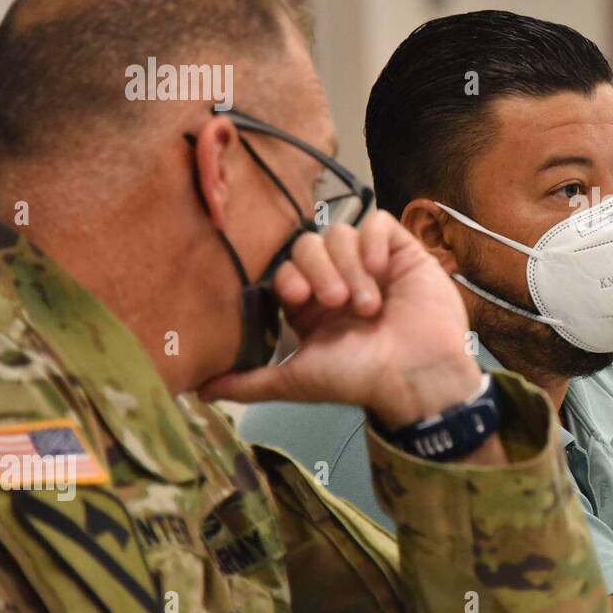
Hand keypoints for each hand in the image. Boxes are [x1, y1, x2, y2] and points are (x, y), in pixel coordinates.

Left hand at [199, 210, 480, 426]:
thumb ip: (250, 382)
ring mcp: (373, 264)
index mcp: (313, 307)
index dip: (289, 277)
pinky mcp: (403, 252)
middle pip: (310, 244)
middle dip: (320, 270)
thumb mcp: (297, 380)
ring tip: (369, 305)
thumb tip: (198, 390)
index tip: (300, 299)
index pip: (286, 268)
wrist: (415, 375)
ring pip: (342, 234)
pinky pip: (379, 222)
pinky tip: (382, 268)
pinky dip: (374, 241)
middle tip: (338, 302)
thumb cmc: (359, 378)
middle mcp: (340, 280)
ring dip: (351, 267)